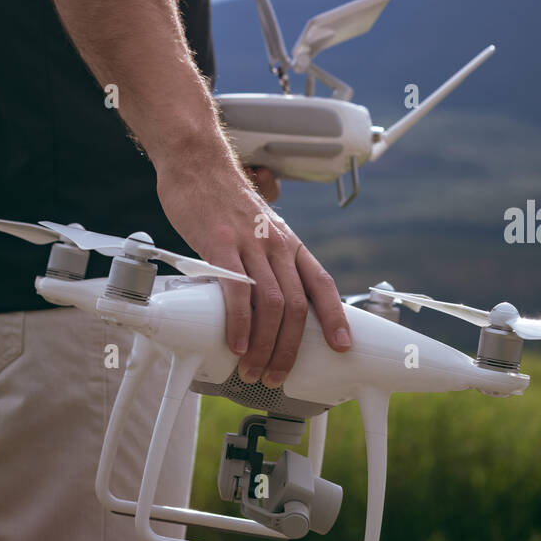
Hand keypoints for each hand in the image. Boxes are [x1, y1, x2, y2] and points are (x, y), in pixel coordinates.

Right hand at [155, 154, 350, 387]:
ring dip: (265, 345)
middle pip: (297, 305)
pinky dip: (241, 324)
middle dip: (290, 348)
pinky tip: (236, 344)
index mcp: (289, 243)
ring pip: (272, 304)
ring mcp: (251, 244)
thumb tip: (259, 304)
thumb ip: (261, 262)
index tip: (342, 346)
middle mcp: (277, 244)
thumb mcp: (256, 230)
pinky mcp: (221, 245)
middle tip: (277, 376)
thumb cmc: (222, 202)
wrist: (197, 163)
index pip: (321, 282)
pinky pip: (238, 292)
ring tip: (253, 369)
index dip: (335, 316)